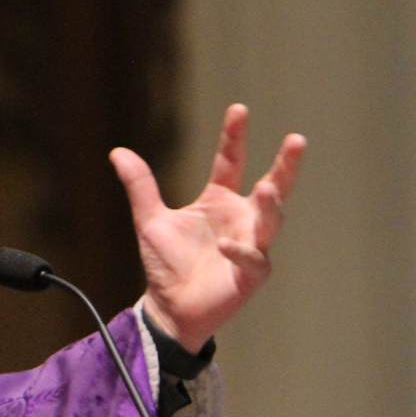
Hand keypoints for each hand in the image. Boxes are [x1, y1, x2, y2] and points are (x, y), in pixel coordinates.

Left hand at [110, 104, 305, 352]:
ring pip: (271, 221)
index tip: (239, 109)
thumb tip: (118, 151)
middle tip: (297, 140)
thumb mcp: (150, 220)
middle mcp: (241, 219)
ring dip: (272, 206)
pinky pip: (253, 260)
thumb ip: (140, 186)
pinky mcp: (250, 275)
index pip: (231, 162)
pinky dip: (241, 251)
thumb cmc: (167, 264)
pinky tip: (224, 245)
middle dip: (286, 165)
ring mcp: (250, 245)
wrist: (168, 307)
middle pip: (271, 186)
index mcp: (220, 200)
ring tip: (268, 189)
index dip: (235, 137)